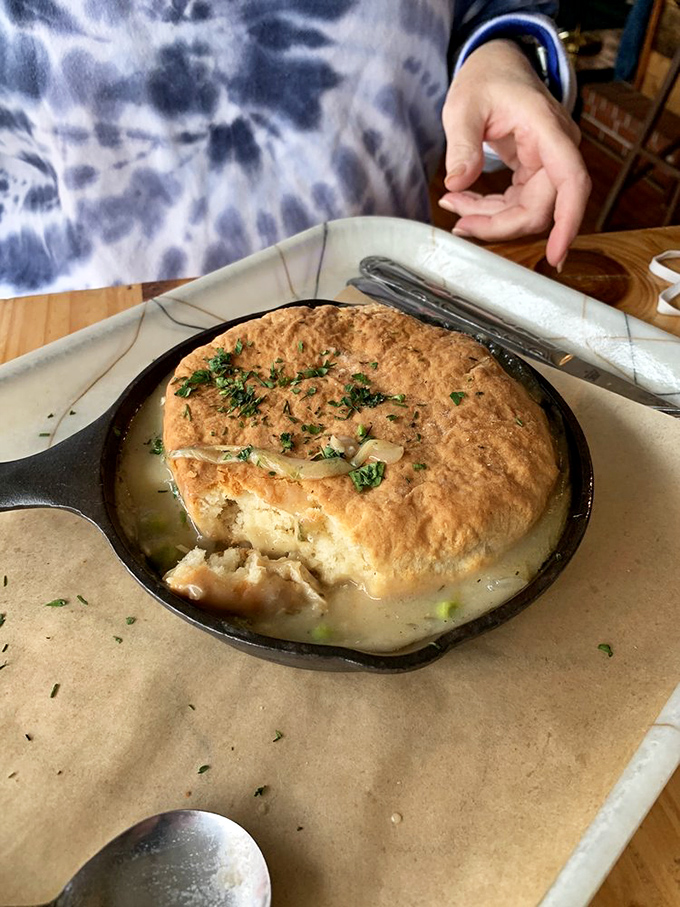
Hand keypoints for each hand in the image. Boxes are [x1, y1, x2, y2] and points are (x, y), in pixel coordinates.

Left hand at [439, 39, 590, 268]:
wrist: (497, 65)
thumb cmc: (486, 78)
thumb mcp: (464, 106)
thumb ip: (462, 145)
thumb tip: (456, 183)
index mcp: (548, 129)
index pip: (571, 181)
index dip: (567, 222)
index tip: (557, 256)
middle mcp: (556, 150)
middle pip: (540, 210)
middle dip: (499, 225)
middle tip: (459, 225)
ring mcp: (547, 164)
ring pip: (526, 213)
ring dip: (488, 219)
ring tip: (453, 203)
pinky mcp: (533, 174)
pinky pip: (515, 205)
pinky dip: (488, 210)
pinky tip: (462, 200)